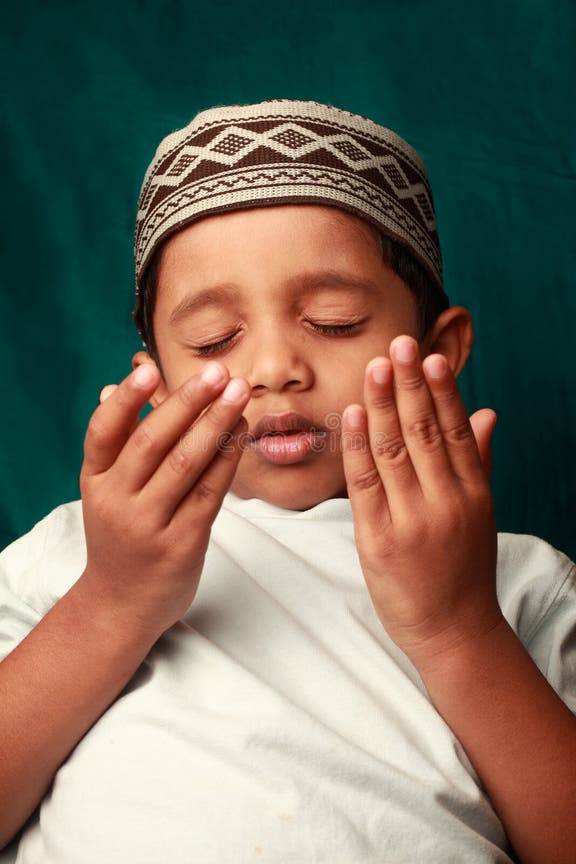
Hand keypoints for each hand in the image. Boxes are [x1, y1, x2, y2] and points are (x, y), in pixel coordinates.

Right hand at [79, 362, 249, 640]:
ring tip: (238, 393)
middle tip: (218, 372)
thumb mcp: (107, 491)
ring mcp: (148, 526)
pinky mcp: (182, 544)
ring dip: (215, 424)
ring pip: (185, 464)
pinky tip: (240, 431)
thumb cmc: (121, 536)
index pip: (103, 433)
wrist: (121, 605)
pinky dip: (226, 458)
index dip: (125, 400)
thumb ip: (117, 442)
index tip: (148, 368)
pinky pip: (209, 492)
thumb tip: (111, 386)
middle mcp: (116, 502)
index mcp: (94, 482)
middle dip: (188, 402)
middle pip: (152, 442)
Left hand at [341, 335, 501, 671]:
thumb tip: (487, 413)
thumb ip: (479, 461)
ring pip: (394, 451)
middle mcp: (446, 502)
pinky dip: (358, 446)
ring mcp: (412, 520)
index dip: (442, 391)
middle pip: (425, 432)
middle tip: (398, 344)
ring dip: (382, 405)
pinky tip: (354, 414)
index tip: (430, 357)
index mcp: (473, 492)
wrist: (453, 632)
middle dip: (409, 385)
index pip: (457, 430)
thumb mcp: (480, 513)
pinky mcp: (379, 539)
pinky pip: (366, 483)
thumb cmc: (463, 570)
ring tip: (374, 368)